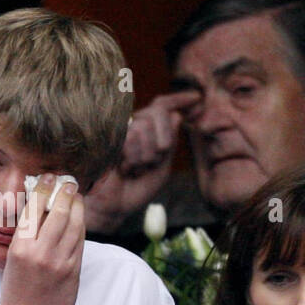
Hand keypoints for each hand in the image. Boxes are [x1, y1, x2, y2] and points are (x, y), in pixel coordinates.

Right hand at [0, 175, 84, 304]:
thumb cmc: (16, 292)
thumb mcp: (12, 260)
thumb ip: (28, 236)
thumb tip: (40, 210)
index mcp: (20, 248)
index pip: (34, 209)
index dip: (43, 190)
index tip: (47, 178)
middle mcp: (41, 253)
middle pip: (57, 213)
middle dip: (64, 192)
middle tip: (67, 179)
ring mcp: (61, 263)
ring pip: (74, 225)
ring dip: (76, 206)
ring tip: (76, 193)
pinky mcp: (74, 272)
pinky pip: (80, 242)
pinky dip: (80, 226)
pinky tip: (79, 217)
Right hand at [84, 90, 200, 233]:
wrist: (116, 206)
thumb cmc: (137, 188)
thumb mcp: (162, 167)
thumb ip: (169, 143)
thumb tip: (177, 115)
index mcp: (149, 131)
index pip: (164, 106)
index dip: (179, 99)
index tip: (197, 97)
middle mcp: (134, 125)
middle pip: (159, 113)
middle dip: (163, 141)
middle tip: (152, 163)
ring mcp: (119, 129)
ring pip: (146, 128)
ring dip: (146, 156)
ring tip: (135, 168)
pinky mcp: (107, 136)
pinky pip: (131, 138)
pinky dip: (133, 159)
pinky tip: (124, 168)